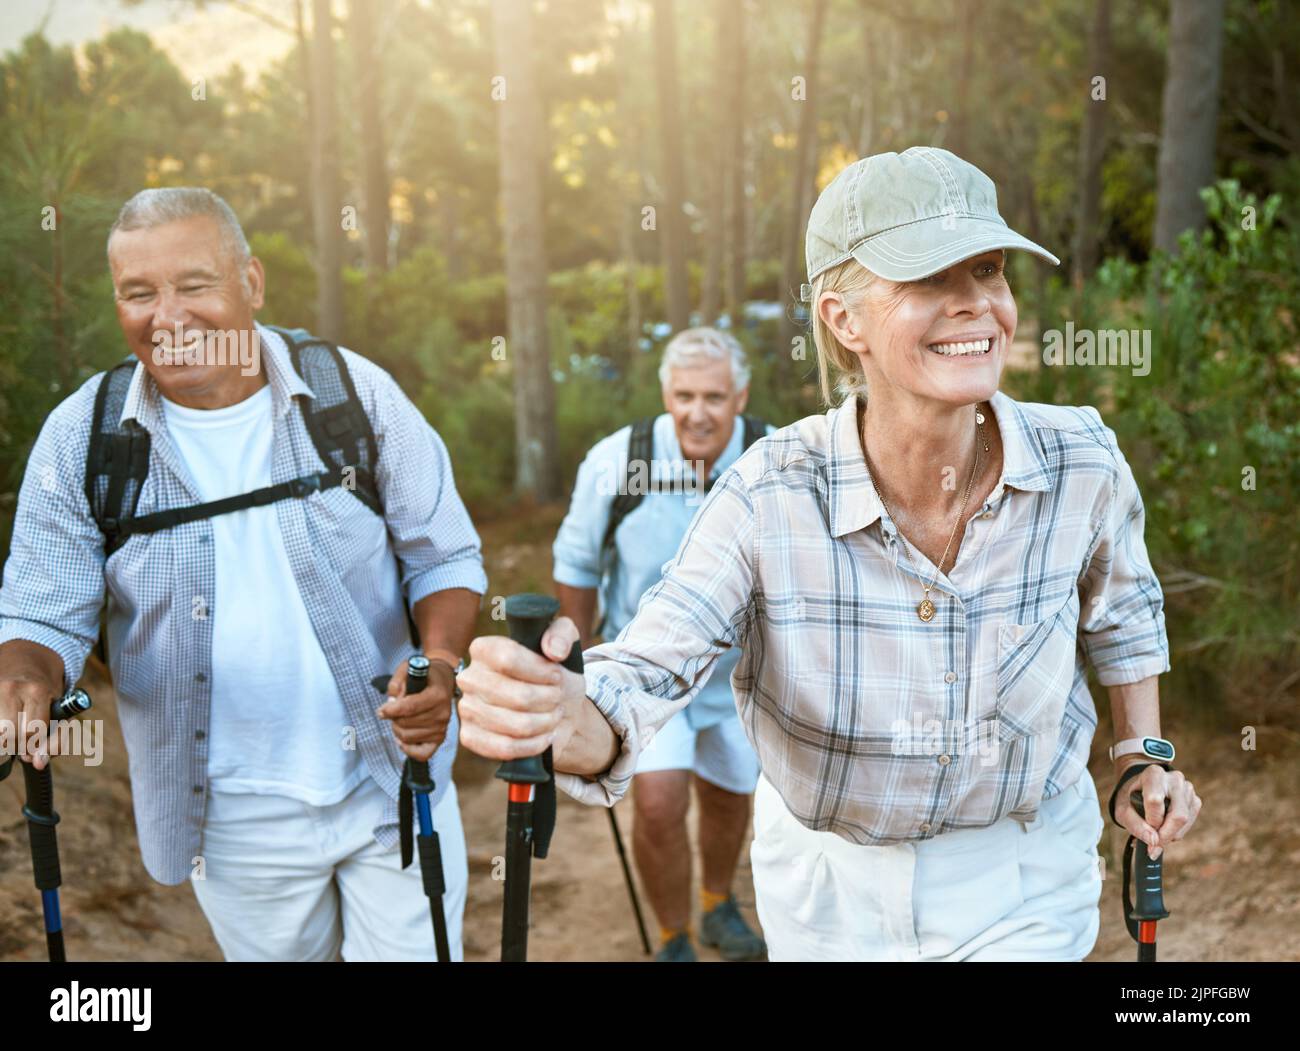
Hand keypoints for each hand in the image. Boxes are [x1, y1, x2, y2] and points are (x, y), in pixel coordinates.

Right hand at [0, 673, 57, 770]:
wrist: (26, 660)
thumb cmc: (46, 691)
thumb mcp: (60, 710)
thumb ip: (56, 739)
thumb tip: (39, 764)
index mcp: (37, 690)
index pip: (32, 730)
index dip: (35, 744)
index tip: (36, 746)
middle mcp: (12, 689)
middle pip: (10, 735)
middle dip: (19, 745)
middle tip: (24, 742)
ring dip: (6, 741)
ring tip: (14, 734)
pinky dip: (0, 733)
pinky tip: (5, 728)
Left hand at [376, 656, 456, 762]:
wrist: (442, 682)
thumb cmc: (424, 676)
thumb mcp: (408, 669)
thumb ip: (396, 682)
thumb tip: (391, 703)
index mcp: (438, 694)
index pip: (410, 707)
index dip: (392, 710)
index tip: (381, 711)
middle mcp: (443, 713)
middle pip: (406, 724)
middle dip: (393, 717)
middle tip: (394, 710)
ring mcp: (442, 728)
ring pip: (408, 738)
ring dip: (398, 730)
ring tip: (400, 719)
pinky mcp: (440, 739)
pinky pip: (421, 754)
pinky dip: (408, 748)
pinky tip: (404, 738)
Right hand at [457, 616, 584, 761]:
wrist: (551, 708)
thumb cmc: (553, 674)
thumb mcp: (564, 643)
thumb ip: (562, 634)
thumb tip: (553, 650)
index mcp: (483, 649)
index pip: (508, 658)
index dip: (540, 671)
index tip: (556, 675)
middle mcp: (469, 677)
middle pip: (517, 695)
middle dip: (548, 699)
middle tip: (557, 698)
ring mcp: (467, 709)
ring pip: (516, 724)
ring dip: (545, 722)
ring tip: (553, 715)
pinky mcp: (470, 737)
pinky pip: (505, 748)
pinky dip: (533, 745)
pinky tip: (544, 736)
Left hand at [1114, 761, 1201, 859]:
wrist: (1141, 788)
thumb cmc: (1130, 799)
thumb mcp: (1123, 811)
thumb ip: (1136, 826)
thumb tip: (1154, 842)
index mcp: (1153, 774)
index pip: (1155, 801)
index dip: (1152, 821)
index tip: (1146, 829)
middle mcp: (1174, 779)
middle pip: (1178, 815)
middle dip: (1166, 835)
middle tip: (1154, 844)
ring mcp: (1188, 789)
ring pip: (1185, 821)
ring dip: (1171, 834)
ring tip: (1157, 832)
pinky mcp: (1195, 800)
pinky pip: (1190, 822)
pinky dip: (1177, 831)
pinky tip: (1166, 827)